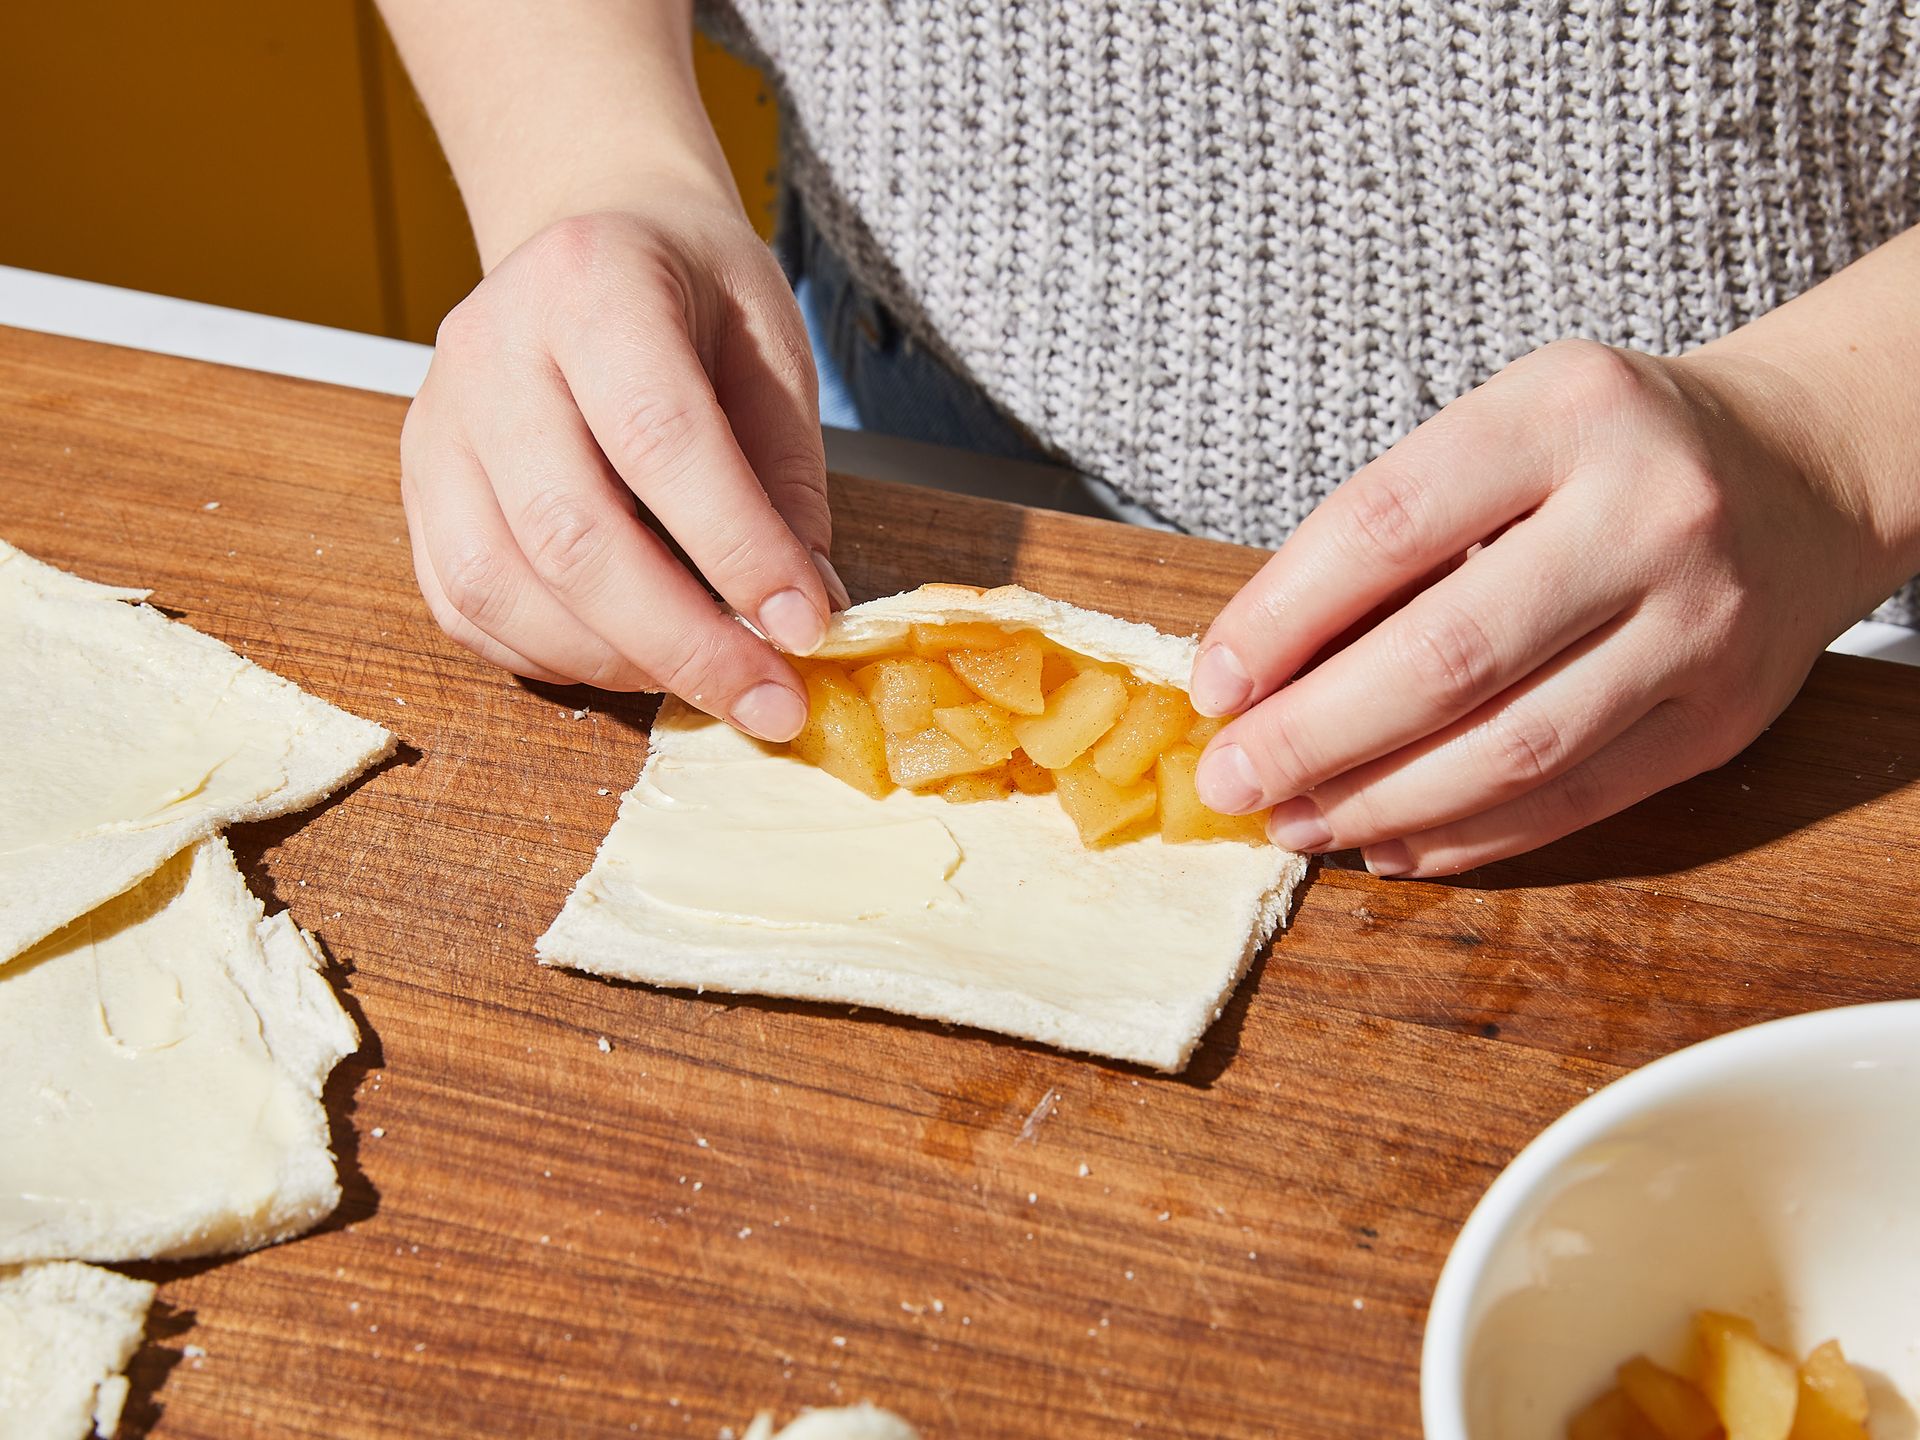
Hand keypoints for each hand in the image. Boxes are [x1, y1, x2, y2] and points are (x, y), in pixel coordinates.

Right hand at [400, 192, 847, 741]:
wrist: (593, 241)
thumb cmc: (693, 298)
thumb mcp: (770, 354)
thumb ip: (785, 482)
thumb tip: (804, 622)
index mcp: (592, 283)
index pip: (660, 436)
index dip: (736, 548)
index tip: (806, 628)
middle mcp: (491, 349)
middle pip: (571, 531)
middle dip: (683, 641)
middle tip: (770, 699)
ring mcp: (436, 422)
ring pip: (502, 584)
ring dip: (617, 663)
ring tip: (708, 681)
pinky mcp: (415, 487)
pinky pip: (464, 605)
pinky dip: (552, 658)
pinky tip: (630, 663)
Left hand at [1188, 338, 1891, 877]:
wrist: (1804, 470)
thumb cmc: (1609, 452)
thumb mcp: (1504, 432)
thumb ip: (1394, 531)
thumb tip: (1258, 673)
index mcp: (1564, 414)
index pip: (1386, 526)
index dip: (1279, 620)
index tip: (1211, 685)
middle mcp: (1647, 515)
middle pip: (1445, 658)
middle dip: (1313, 738)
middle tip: (1230, 780)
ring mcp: (1699, 624)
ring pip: (1511, 750)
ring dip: (1378, 803)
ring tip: (1294, 823)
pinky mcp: (1724, 719)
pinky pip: (1575, 800)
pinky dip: (1467, 835)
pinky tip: (1389, 841)